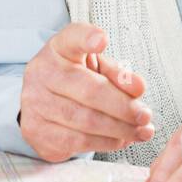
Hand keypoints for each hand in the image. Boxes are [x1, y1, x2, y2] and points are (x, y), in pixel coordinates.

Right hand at [19, 23, 154, 162]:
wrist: (42, 105)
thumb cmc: (76, 80)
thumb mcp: (96, 67)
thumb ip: (117, 73)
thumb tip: (138, 88)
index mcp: (58, 48)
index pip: (72, 38)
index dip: (87, 38)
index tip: (102, 40)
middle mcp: (42, 73)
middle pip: (89, 90)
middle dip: (123, 106)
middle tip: (145, 115)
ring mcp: (36, 104)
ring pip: (86, 121)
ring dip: (120, 129)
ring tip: (141, 131)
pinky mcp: (38, 133)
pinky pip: (78, 141)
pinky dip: (106, 142)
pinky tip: (121, 139)